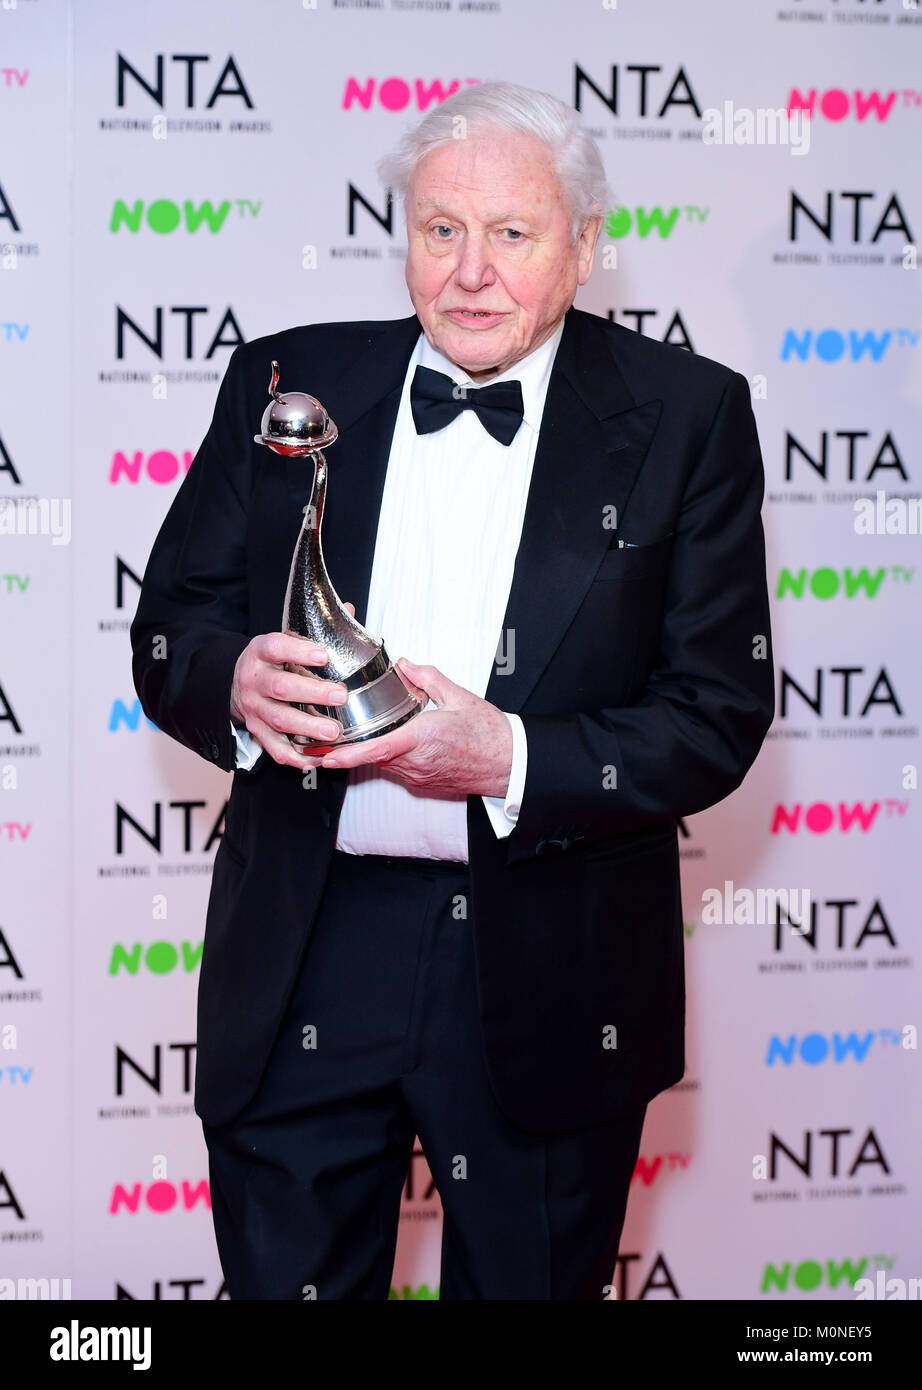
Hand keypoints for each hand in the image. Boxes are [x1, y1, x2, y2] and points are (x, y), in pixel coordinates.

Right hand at [229, 602, 357, 769]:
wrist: (237, 682)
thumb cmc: (271, 661)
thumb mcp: (285, 640)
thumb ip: (316, 630)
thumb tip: (348, 609)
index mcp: (261, 652)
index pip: (277, 647)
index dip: (299, 651)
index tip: (324, 655)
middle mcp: (254, 679)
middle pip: (280, 686)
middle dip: (312, 692)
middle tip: (340, 695)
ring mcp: (253, 707)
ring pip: (278, 718)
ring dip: (307, 726)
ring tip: (333, 732)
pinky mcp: (257, 731)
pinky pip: (275, 748)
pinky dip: (296, 756)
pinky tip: (318, 757)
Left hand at [317, 658, 512, 798]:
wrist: (509, 763)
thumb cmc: (490, 734)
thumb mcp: (460, 697)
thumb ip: (428, 678)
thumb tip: (405, 665)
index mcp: (424, 738)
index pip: (378, 748)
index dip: (349, 754)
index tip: (328, 755)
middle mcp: (418, 761)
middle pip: (373, 755)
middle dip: (350, 748)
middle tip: (327, 739)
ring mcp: (420, 775)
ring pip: (383, 763)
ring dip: (369, 751)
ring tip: (355, 736)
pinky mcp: (423, 782)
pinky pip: (396, 769)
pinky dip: (387, 756)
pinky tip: (389, 742)